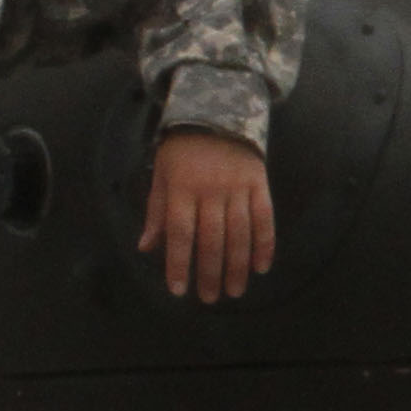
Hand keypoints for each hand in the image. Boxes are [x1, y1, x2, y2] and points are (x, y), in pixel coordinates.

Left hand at [143, 129, 275, 302]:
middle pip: (211, 240)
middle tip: (210, 298)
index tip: (178, 290)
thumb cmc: (181, 149)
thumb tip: (146, 248)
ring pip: (239, 235)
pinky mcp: (258, 184)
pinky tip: (261, 267)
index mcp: (182, 189)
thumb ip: (156, 213)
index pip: (180, 234)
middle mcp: (210, 191)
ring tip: (234, 291)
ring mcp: (237, 188)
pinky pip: (264, 219)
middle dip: (210, 273)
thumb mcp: (161, 175)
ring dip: (237, 267)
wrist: (217, 112)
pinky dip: (264, 245)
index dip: (178, 264)